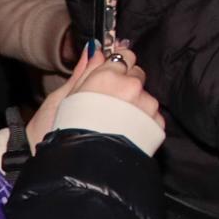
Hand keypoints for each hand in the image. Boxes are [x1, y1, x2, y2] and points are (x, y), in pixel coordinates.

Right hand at [28, 41, 158, 146]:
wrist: (81, 170)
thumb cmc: (62, 132)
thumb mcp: (63, 98)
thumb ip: (85, 70)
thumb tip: (94, 49)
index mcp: (108, 77)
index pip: (125, 56)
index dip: (118, 65)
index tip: (112, 73)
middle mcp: (131, 88)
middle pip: (137, 74)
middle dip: (126, 84)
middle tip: (108, 102)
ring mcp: (146, 107)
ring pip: (146, 96)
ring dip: (135, 104)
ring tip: (115, 122)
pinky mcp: (155, 125)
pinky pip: (153, 115)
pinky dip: (142, 121)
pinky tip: (125, 132)